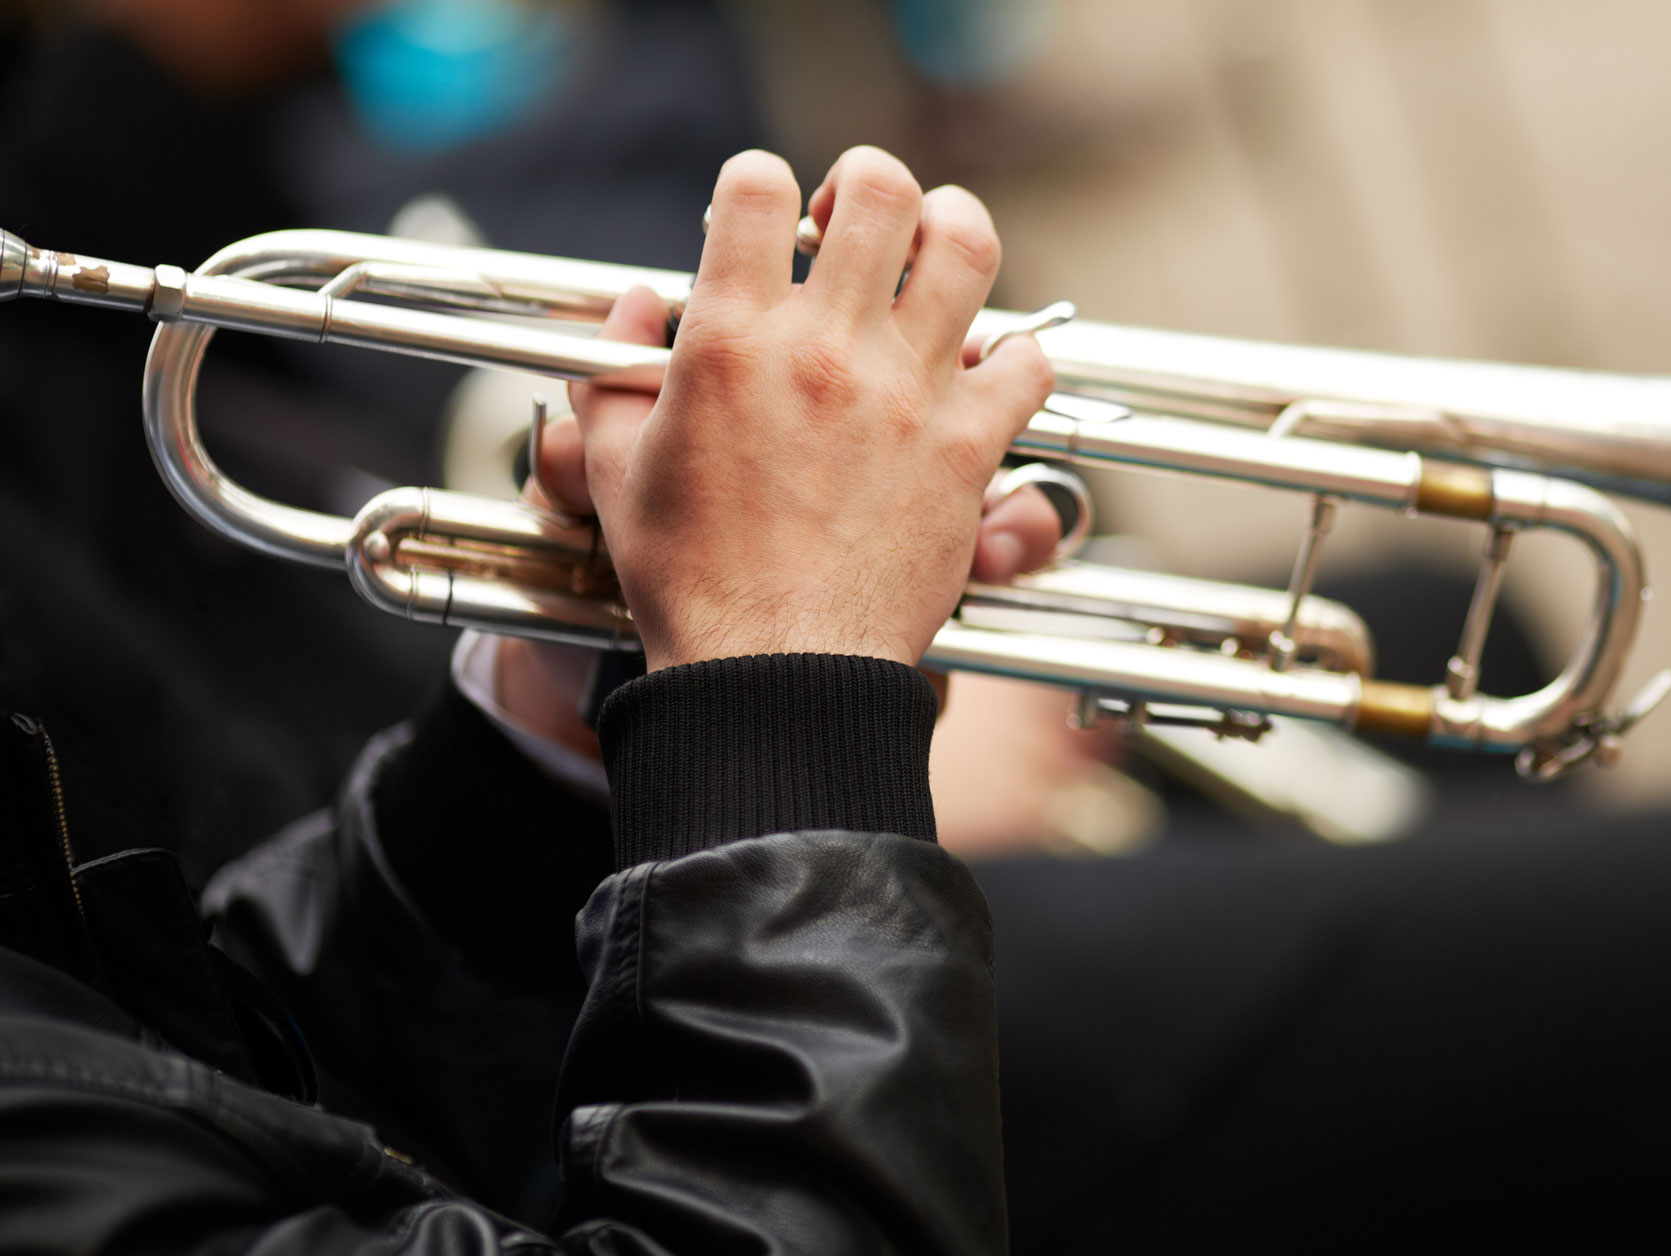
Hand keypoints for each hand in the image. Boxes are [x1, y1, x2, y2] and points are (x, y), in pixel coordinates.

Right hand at [569, 147, 1053, 670]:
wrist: (778, 669)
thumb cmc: (695, 581)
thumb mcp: (617, 468)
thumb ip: (616, 373)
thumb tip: (638, 306)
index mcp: (733, 339)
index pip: (758, 185)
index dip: (761, 184)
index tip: (768, 219)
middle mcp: (828, 348)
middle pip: (881, 189)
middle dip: (868, 185)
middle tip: (856, 227)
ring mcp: (907, 392)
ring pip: (967, 246)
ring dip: (951, 235)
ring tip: (931, 262)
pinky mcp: (967, 447)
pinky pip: (1027, 365)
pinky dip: (1015, 359)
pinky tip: (985, 375)